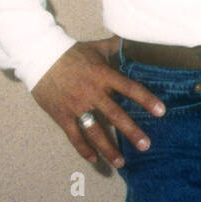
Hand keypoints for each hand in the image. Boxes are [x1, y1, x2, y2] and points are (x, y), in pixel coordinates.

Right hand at [31, 38, 164, 168]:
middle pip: (115, 115)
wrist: (39, 57)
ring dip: (108, 148)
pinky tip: (94, 159)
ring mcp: (76, 106)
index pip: (130, 88)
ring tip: (121, 162)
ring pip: (95, 131)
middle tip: (146, 145)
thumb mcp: (96, 47)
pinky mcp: (62, 116)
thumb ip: (116, 47)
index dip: (146, 100)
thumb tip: (133, 39)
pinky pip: (74, 136)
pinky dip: (84, 149)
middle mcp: (92, 93)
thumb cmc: (71, 53)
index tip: (161, 112)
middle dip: (131, 131)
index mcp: (104, 75)